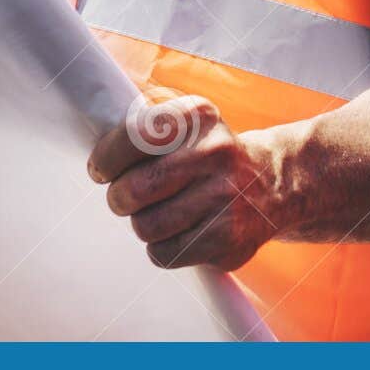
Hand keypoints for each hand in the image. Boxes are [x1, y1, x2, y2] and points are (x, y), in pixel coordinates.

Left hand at [87, 94, 283, 270]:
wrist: (271, 184)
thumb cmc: (208, 154)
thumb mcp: (187, 123)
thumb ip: (143, 130)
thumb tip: (97, 158)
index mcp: (197, 116)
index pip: (135, 137)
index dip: (107, 158)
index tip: (100, 170)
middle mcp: (214, 153)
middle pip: (136, 188)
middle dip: (118, 198)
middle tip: (122, 198)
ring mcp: (224, 198)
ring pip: (147, 226)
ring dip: (141, 223)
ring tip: (154, 213)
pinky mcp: (227, 240)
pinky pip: (165, 253)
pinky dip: (159, 247)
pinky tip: (174, 233)